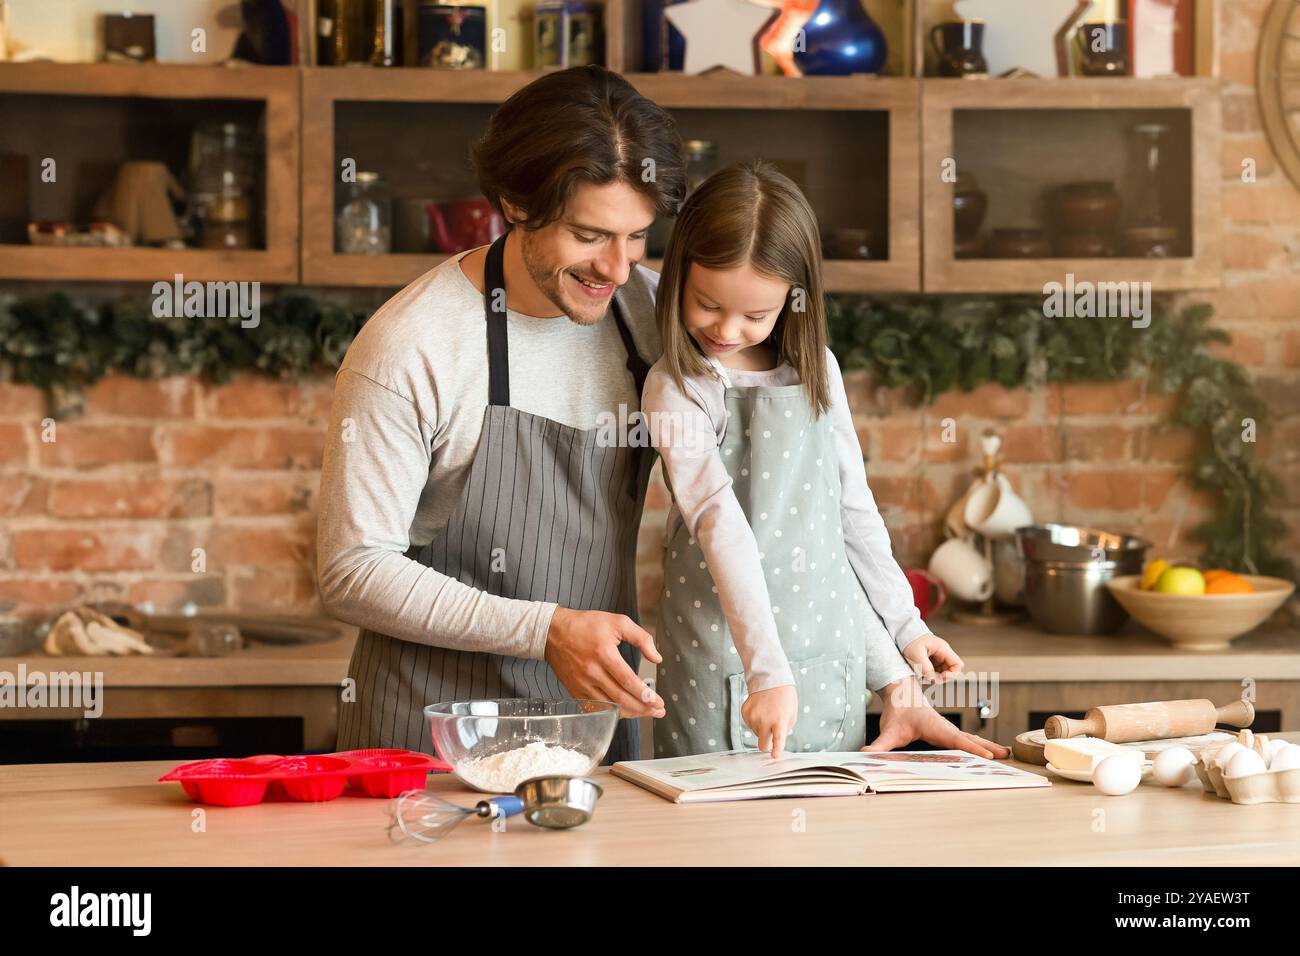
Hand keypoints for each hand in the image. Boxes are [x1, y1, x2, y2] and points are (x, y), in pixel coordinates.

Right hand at [544, 607, 664, 718]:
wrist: (553, 632)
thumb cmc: (586, 625)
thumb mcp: (617, 622)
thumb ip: (641, 637)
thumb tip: (657, 658)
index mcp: (604, 654)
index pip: (627, 680)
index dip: (645, 694)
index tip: (658, 701)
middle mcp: (592, 672)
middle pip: (621, 698)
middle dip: (643, 708)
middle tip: (659, 711)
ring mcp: (582, 684)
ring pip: (609, 706)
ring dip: (630, 712)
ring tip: (646, 713)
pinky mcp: (575, 691)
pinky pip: (596, 708)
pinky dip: (612, 713)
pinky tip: (625, 711)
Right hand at [742, 685, 797, 758]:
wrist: (769, 679)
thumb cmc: (784, 698)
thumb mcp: (791, 714)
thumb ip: (784, 729)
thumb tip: (774, 741)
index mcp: (780, 720)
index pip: (778, 739)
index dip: (776, 749)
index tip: (774, 757)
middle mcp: (765, 720)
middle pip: (762, 745)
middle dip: (766, 744)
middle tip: (771, 736)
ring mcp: (753, 717)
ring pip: (756, 734)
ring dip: (762, 728)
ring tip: (767, 713)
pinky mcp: (745, 713)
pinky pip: (750, 725)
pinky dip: (755, 721)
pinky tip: (760, 710)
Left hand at [864, 676, 1008, 759]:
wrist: (901, 694)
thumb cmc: (897, 712)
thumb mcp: (888, 730)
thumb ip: (879, 744)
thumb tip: (865, 753)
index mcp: (934, 726)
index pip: (955, 739)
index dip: (971, 748)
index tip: (987, 755)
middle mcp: (944, 727)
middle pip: (968, 738)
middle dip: (986, 747)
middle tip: (1006, 754)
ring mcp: (948, 729)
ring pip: (970, 737)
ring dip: (987, 745)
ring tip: (1007, 752)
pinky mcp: (947, 731)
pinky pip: (966, 739)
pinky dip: (979, 744)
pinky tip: (990, 751)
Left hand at [902, 633, 962, 683]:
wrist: (904, 632)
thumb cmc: (910, 640)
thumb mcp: (917, 654)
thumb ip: (926, 667)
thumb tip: (933, 679)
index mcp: (943, 649)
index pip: (958, 664)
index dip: (952, 674)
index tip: (941, 677)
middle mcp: (943, 653)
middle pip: (951, 669)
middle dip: (942, 677)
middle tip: (930, 679)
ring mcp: (938, 656)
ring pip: (943, 671)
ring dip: (935, 676)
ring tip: (923, 676)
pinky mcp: (932, 659)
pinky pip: (936, 670)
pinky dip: (930, 674)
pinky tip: (921, 673)